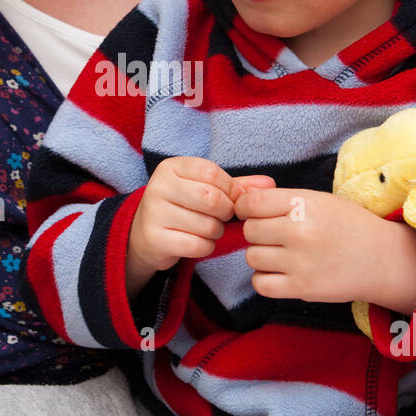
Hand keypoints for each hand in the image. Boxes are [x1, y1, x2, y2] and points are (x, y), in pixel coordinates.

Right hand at [128, 157, 275, 274]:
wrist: (146, 234)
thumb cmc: (184, 206)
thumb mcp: (206, 189)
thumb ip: (237, 186)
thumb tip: (269, 184)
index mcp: (172, 167)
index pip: (212, 173)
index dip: (230, 190)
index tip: (231, 200)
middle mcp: (158, 186)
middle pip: (211, 198)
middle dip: (225, 212)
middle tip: (222, 217)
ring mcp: (154, 213)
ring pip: (206, 224)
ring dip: (216, 232)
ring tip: (208, 229)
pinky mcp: (155, 238)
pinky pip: (196, 244)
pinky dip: (206, 247)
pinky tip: (198, 242)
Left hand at [234, 186, 415, 308]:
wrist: (382, 259)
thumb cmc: (348, 225)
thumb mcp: (319, 200)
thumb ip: (282, 199)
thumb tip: (242, 200)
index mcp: (303, 204)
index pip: (252, 204)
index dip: (245, 208)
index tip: (252, 213)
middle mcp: (299, 231)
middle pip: (250, 231)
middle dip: (257, 233)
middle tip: (274, 235)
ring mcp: (300, 262)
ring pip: (252, 257)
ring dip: (261, 256)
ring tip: (281, 254)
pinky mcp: (302, 288)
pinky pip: (260, 284)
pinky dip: (264, 280)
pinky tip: (279, 273)